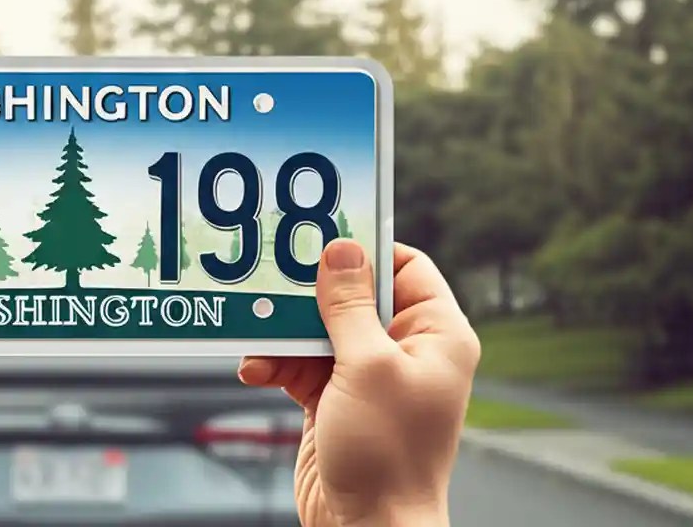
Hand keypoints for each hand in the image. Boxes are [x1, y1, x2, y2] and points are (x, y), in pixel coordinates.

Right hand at [238, 240, 479, 526]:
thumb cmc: (388, 456)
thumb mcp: (368, 367)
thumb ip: (350, 306)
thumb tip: (341, 250)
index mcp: (436, 336)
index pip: (405, 267)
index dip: (366, 250)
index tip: (322, 235)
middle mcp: (404, 350)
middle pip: (352, 295)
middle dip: (310, 293)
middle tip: (274, 279)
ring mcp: (366, 376)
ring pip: (318, 329)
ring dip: (284, 332)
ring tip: (258, 335)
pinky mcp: (332, 399)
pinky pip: (299, 363)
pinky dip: (276, 363)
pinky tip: (256, 369)